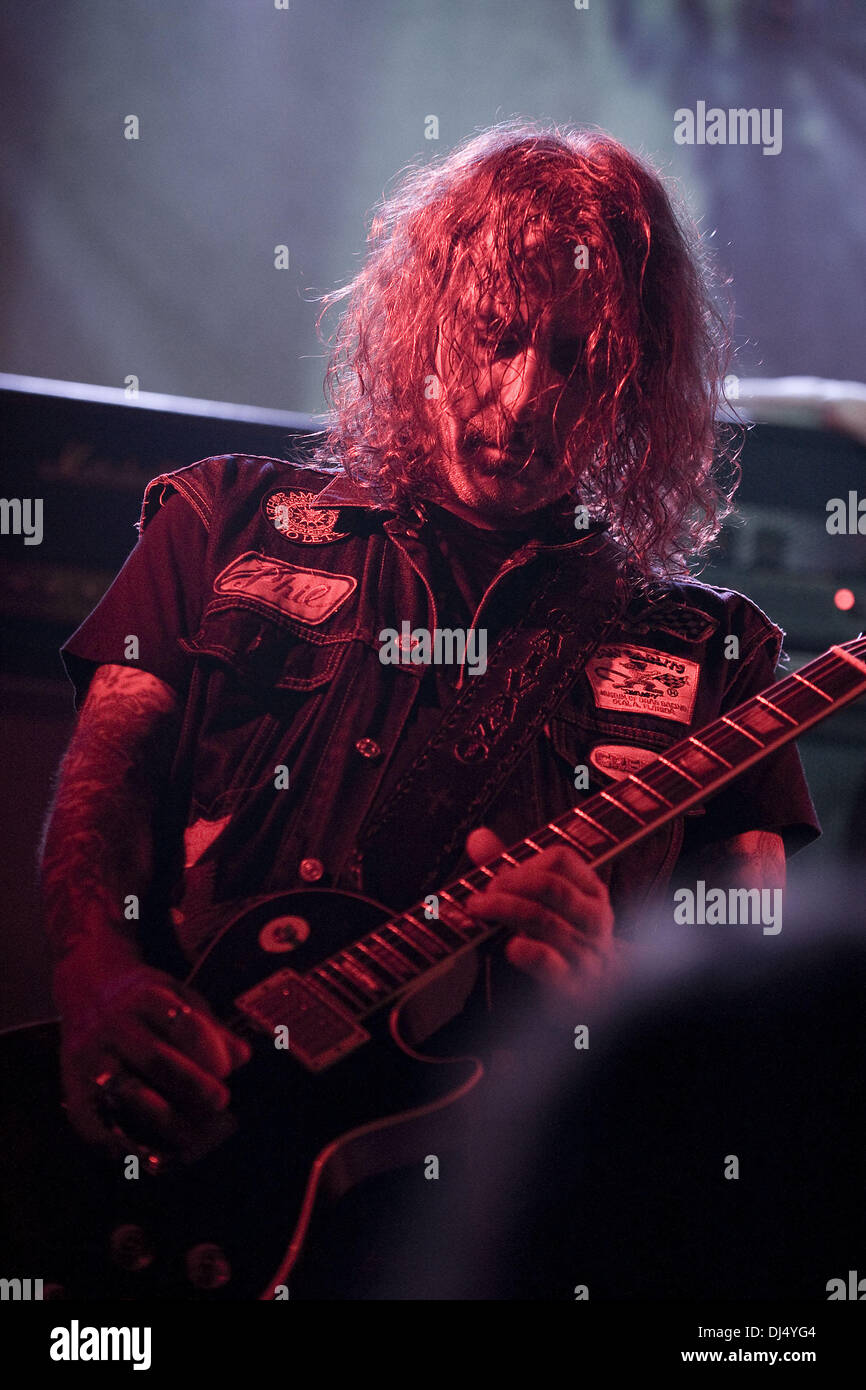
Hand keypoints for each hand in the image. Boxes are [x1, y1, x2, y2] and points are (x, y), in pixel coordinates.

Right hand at [56, 949, 250, 1162]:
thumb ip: (211, 1028)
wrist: (87, 985)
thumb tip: (242, 1058)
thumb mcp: (180, 996)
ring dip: (162, 1119)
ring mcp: (91, 1053)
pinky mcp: (72, 1080)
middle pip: (156, 1059)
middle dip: (192, 1086)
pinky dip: (115, 1139)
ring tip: (191, 1138)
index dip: (207, 1050)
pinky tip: (143, 1153)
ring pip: (125, 1090)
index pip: (181, 1023)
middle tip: (218, 1103)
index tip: (225, 1072)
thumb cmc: (146, 1000)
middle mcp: (116, 1024)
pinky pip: (89, 1115)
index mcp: (148, 997)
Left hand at [464, 827, 622, 1004]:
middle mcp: (596, 918)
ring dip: (504, 910)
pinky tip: (509, 948)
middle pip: (551, 887)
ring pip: (545, 921)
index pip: (561, 858)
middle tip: (480, 895)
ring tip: (478, 910)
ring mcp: (588, 952)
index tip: (498, 875)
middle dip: (508, 885)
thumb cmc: (562, 942)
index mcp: (591, 892)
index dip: (524, 862)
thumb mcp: (544, 906)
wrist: (599, 999)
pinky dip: (526, 951)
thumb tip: (478, 837)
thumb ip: (511, 871)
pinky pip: (551, 962)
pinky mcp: (574, 986)